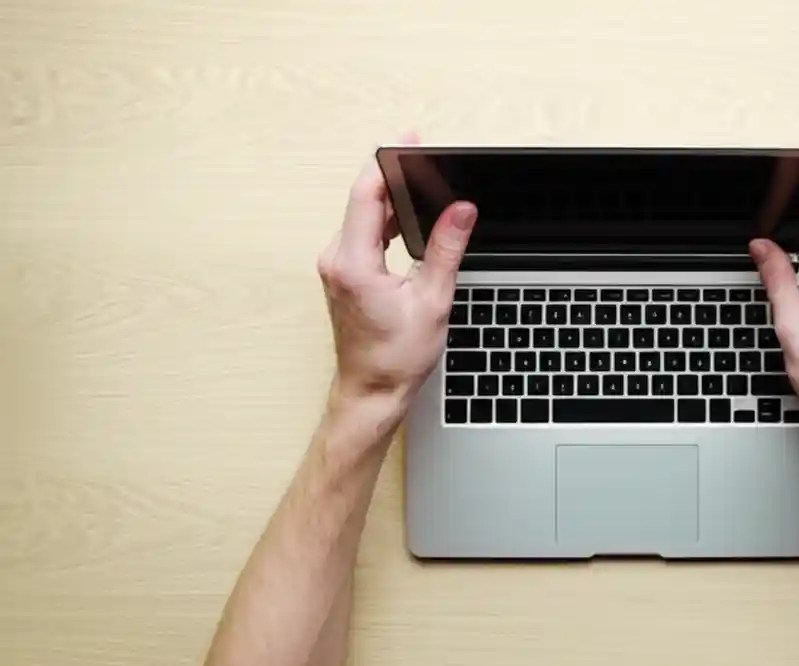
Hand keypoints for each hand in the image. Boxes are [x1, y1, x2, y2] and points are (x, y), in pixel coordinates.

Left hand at [317, 149, 475, 410]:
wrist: (372, 391)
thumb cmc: (396, 357)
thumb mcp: (432, 300)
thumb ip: (446, 249)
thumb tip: (461, 211)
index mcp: (354, 263)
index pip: (366, 194)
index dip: (388, 162)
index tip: (409, 141)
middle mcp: (337, 259)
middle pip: (363, 200)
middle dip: (396, 178)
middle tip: (428, 163)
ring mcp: (336, 266)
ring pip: (362, 216)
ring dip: (391, 201)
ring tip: (425, 189)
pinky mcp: (343, 272)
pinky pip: (361, 233)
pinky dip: (384, 221)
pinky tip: (408, 221)